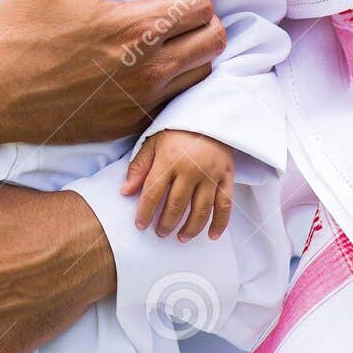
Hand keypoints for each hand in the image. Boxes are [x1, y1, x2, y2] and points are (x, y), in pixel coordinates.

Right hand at [0, 0, 225, 158]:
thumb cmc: (20, 30)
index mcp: (134, 29)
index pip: (202, 9)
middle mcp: (147, 70)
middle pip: (214, 42)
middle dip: (202, 19)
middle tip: (172, 10)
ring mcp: (140, 102)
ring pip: (200, 74)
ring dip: (191, 51)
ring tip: (161, 39)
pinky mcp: (128, 124)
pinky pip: (172, 102)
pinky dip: (170, 82)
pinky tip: (141, 68)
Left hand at [120, 129, 234, 240]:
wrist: (210, 115)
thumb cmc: (177, 131)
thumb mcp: (153, 142)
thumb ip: (139, 167)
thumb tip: (125, 192)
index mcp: (169, 160)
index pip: (153, 193)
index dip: (144, 212)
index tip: (140, 225)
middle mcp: (191, 169)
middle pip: (176, 205)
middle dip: (166, 224)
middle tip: (160, 233)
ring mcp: (211, 174)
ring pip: (201, 210)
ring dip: (190, 228)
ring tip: (181, 238)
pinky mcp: (227, 176)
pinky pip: (225, 204)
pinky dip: (220, 223)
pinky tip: (212, 236)